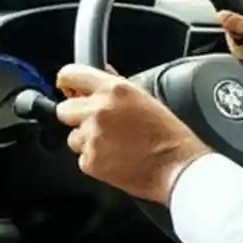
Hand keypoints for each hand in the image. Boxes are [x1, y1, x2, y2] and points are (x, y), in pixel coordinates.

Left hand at [56, 64, 211, 204]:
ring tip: (115, 145)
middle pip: (64, 110)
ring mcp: (92, 137)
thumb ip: (116, 88)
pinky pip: (82, 158)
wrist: (178, 167)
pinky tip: (117, 159)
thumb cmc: (169, 136)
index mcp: (114, 90)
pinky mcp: (90, 161)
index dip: (67, 83)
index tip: (69, 91)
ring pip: (73, 137)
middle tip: (99, 126)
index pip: (70, 74)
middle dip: (77, 117)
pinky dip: (96, 160)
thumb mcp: (146, 99)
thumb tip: (99, 78)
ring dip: (88, 141)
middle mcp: (99, 110)